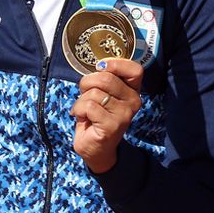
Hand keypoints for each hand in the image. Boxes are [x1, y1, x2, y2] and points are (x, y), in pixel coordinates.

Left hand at [71, 58, 142, 173]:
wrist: (95, 148)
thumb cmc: (96, 117)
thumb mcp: (103, 94)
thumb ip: (105, 79)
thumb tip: (100, 64)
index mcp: (133, 91)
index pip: (135, 70)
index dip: (116, 64)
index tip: (101, 67)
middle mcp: (133, 102)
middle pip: (106, 78)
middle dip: (87, 83)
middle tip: (85, 94)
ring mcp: (124, 114)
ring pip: (94, 92)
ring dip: (81, 100)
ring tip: (84, 111)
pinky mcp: (112, 125)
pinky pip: (88, 106)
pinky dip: (78, 110)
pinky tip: (82, 118)